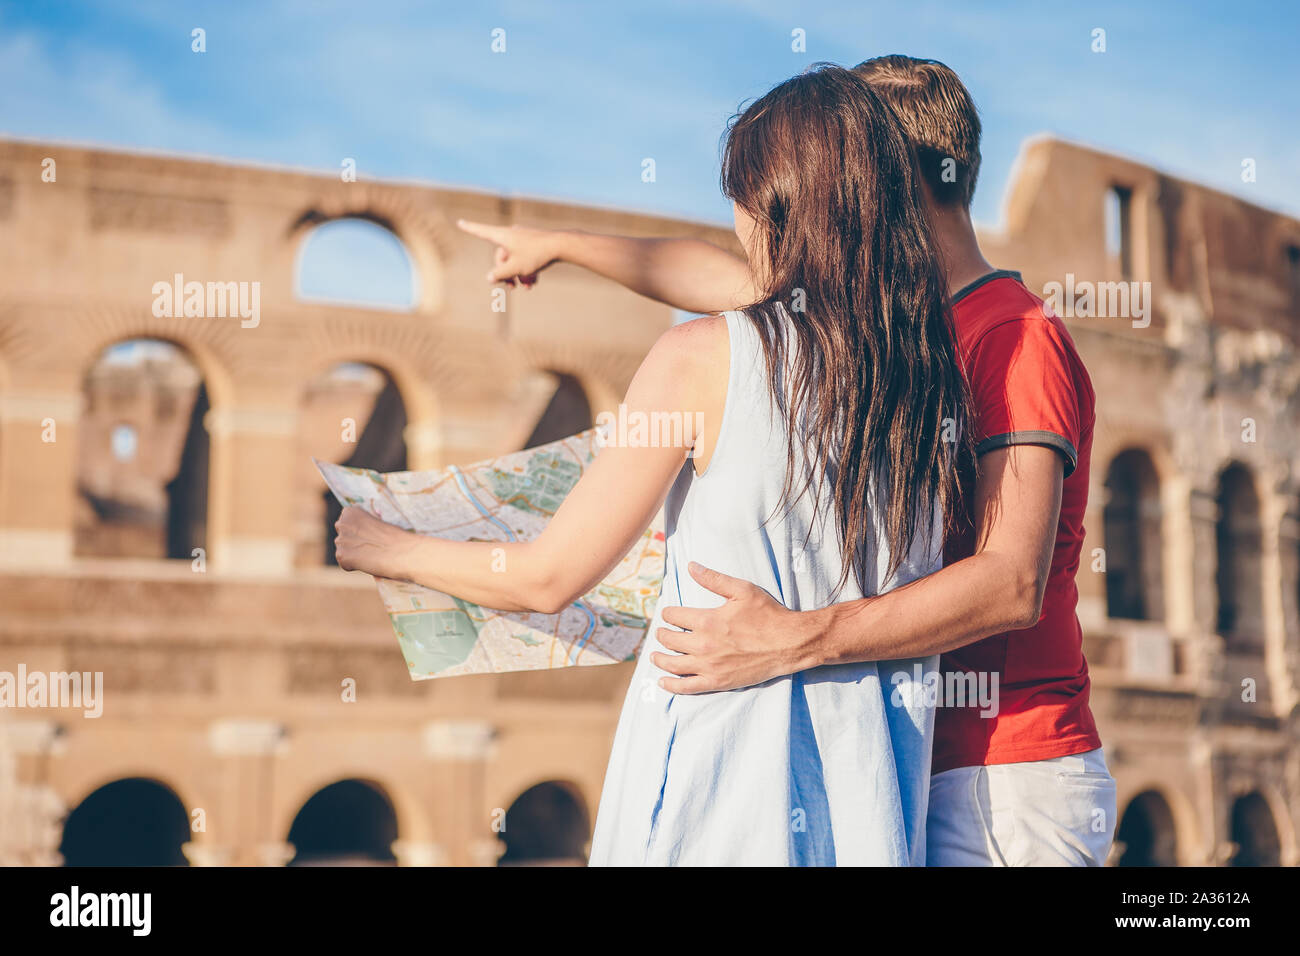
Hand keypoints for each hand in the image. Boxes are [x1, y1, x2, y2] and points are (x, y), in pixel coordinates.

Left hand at [334, 506, 413, 579]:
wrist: (401, 552)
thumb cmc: (395, 537)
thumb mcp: (377, 523)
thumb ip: (364, 526)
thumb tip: (359, 534)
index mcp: (350, 512)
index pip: (345, 523)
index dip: (358, 532)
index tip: (369, 536)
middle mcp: (342, 523)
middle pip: (341, 536)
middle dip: (351, 542)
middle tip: (368, 548)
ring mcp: (340, 540)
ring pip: (342, 550)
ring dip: (353, 554)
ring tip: (371, 555)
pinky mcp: (341, 555)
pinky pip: (345, 563)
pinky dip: (354, 566)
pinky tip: (367, 562)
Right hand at [456, 219, 563, 287]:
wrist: (561, 246)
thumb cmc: (536, 255)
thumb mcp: (515, 268)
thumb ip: (500, 274)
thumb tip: (489, 278)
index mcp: (503, 236)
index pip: (481, 231)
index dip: (469, 228)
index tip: (459, 221)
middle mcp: (512, 234)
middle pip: (501, 256)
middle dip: (505, 273)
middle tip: (512, 288)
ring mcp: (523, 238)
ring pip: (515, 259)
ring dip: (518, 274)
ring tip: (526, 288)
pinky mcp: (534, 243)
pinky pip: (525, 257)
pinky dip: (527, 269)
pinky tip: (534, 282)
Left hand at [650, 562, 820, 693]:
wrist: (789, 643)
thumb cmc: (768, 614)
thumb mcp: (742, 590)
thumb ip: (713, 579)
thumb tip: (691, 566)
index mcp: (707, 620)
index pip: (674, 617)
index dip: (668, 614)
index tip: (668, 614)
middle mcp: (704, 644)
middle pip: (670, 640)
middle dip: (662, 635)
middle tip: (662, 633)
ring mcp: (709, 666)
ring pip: (673, 664)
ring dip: (660, 659)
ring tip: (655, 656)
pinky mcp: (717, 681)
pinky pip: (687, 687)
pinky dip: (672, 685)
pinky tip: (663, 681)